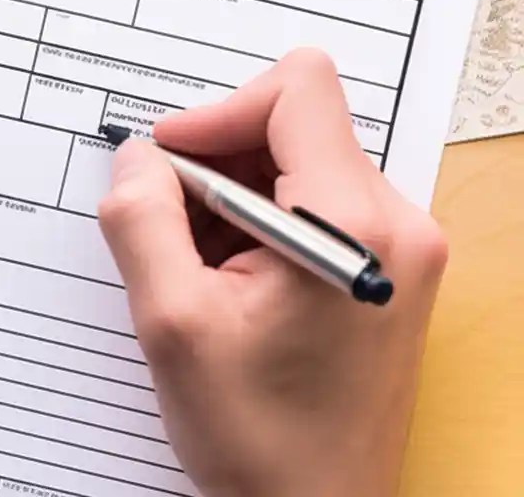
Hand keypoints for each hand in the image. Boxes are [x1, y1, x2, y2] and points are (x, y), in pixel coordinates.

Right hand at [98, 49, 447, 496]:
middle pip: (294, 128)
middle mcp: (394, 225)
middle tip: (170, 232)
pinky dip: (256, 228)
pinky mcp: (385, 271)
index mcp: (353, 224)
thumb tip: (136, 157)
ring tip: (199, 274)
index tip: (168, 161)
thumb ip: (141, 219)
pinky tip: (227, 287)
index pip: (297, 91)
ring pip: (297, 168)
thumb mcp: (170, 322)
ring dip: (231, 203)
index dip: (216, 113)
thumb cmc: (260, 440)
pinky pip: (311, 208)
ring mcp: (396, 250)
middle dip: (216, 167)